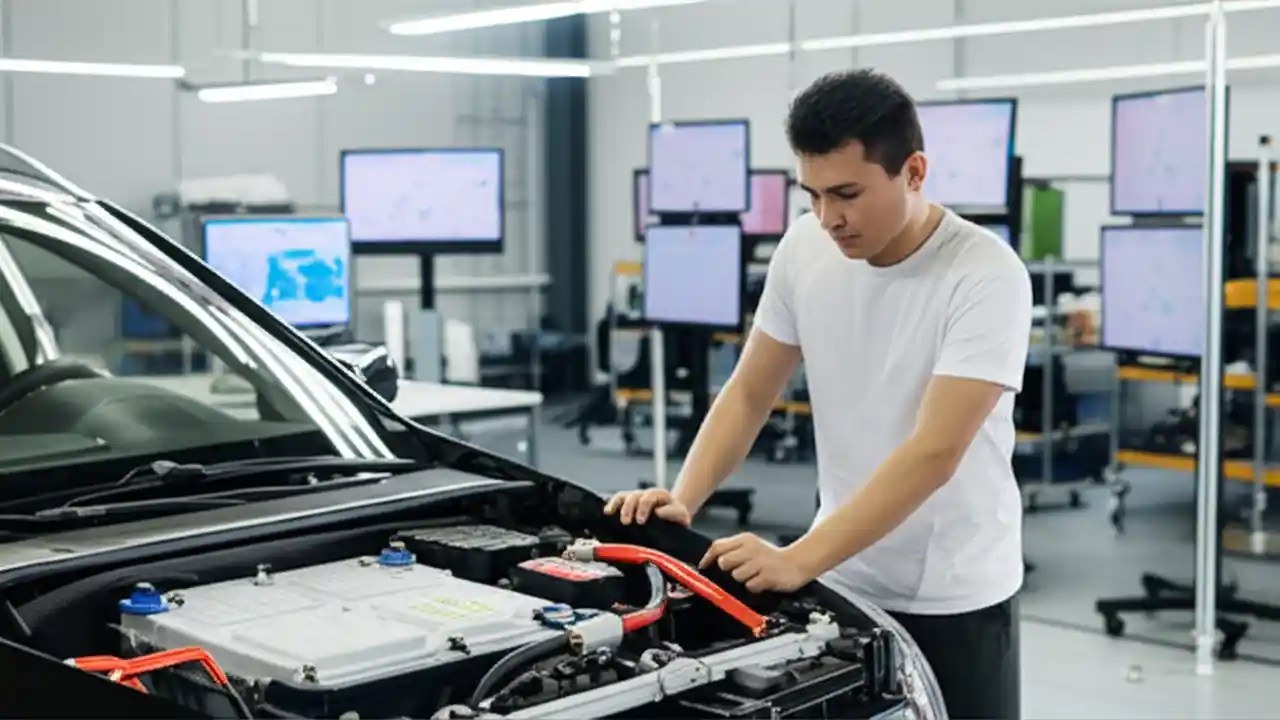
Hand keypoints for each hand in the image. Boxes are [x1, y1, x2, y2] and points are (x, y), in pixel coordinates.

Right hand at [603, 488, 691, 526]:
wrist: (674, 516)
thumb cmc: (677, 517)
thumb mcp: (681, 515)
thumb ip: (673, 513)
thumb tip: (658, 513)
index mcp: (659, 495)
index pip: (648, 498)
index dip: (643, 509)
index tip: (640, 521)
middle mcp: (645, 494)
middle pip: (633, 497)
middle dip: (628, 509)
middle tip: (626, 522)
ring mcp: (635, 498)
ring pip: (623, 497)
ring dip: (617, 506)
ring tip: (612, 515)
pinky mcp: (628, 503)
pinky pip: (617, 500)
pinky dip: (611, 505)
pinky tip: (607, 512)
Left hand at [698, 533, 813, 592]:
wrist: (797, 563)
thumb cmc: (770, 557)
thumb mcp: (751, 545)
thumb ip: (732, 549)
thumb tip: (709, 561)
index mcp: (745, 539)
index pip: (717, 546)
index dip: (707, 558)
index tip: (704, 568)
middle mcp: (752, 548)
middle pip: (724, 562)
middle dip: (728, 570)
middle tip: (739, 571)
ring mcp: (760, 562)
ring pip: (736, 575)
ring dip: (742, 580)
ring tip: (754, 576)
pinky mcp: (768, 576)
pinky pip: (750, 586)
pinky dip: (754, 587)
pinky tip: (761, 582)